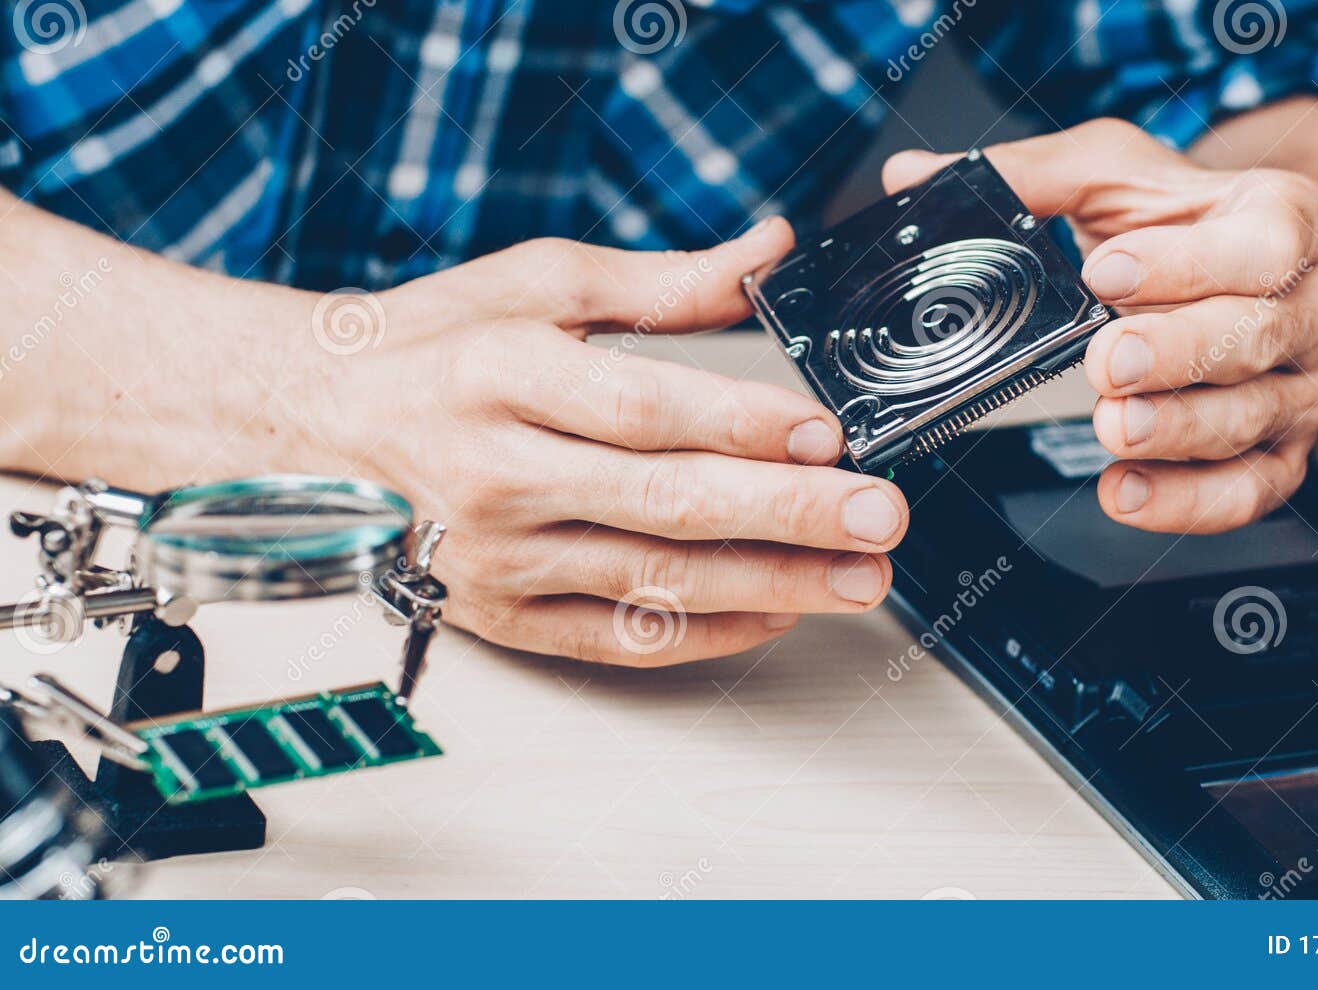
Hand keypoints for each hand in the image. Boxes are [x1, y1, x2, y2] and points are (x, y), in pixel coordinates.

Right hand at [301, 219, 908, 665]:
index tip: (825, 429)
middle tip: (878, 516)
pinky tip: (778, 612)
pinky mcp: (502, 618)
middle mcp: (494, 477)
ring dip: (770, 584)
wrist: (318, 430)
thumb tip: (768, 252)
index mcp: (499, 378)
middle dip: (787, 513)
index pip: (639, 409)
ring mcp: (494, 560)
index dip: (739, 424)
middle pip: (664, 504)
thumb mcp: (535, 285)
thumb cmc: (431, 348)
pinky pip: (620, 640)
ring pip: (654, 582)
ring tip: (857, 576)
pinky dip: (706, 631)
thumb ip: (663, 282)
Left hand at [884, 119, 1317, 533]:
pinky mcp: (1282, 451)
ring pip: (1250, 417)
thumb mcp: (1114, 174)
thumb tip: (912, 179)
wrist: (1257, 268)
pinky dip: (1186, 503)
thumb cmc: (1188, 219)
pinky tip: (1126, 492)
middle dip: (1176, 353)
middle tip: (1108, 363)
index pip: (1259, 244)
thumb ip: (1026, 177)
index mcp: (1288, 220)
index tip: (1107, 271)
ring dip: (1177, 431)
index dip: (1186, 263)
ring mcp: (1302, 386)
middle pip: (1257, 336)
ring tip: (1113, 429)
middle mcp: (1313, 306)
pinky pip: (1246, 490)